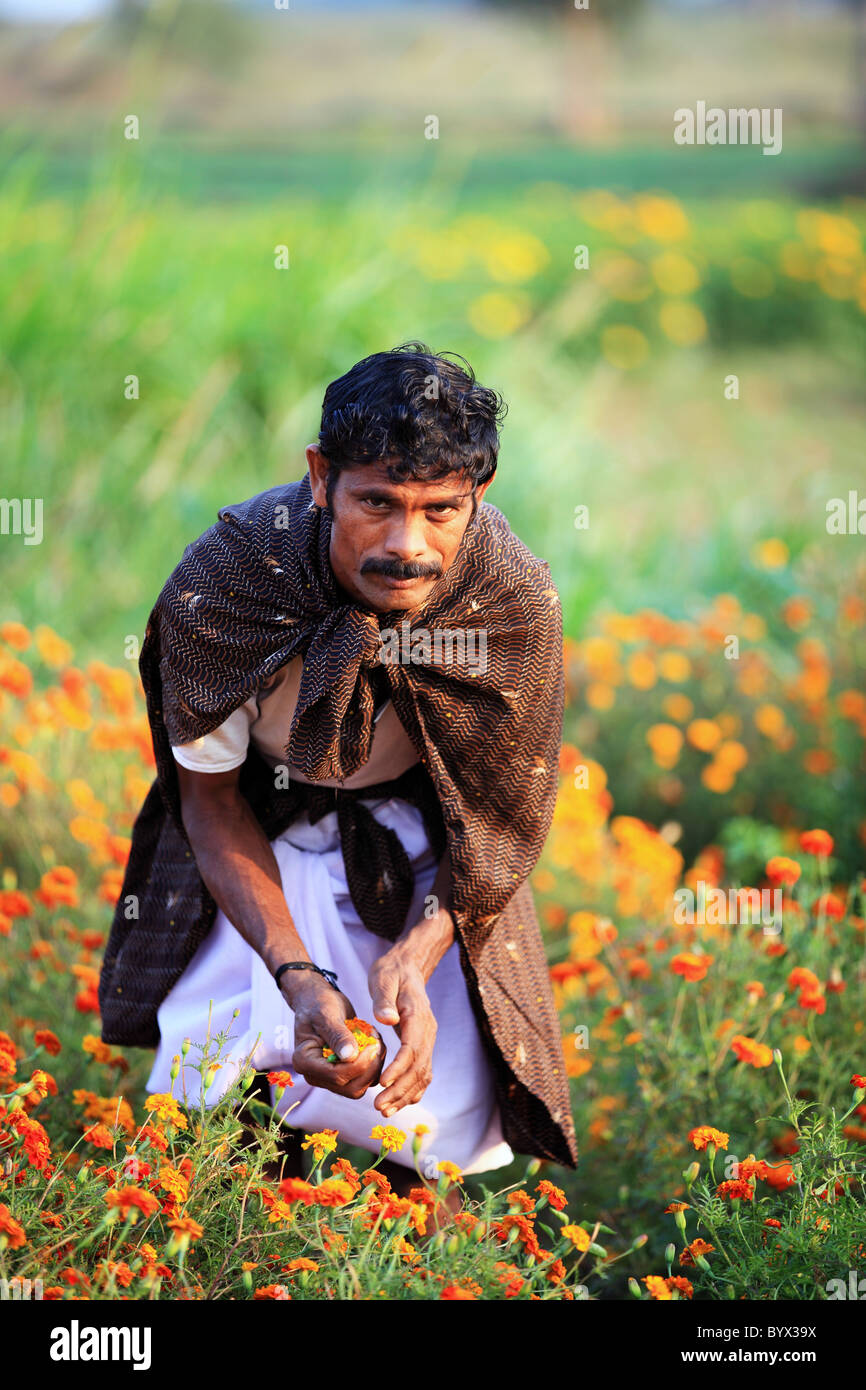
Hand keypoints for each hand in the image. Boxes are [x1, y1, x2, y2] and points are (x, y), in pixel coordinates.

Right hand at [286, 974, 384, 1099]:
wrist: (319, 1002)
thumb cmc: (319, 1004)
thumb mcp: (327, 1015)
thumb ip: (338, 1035)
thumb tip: (350, 1056)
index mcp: (304, 1062)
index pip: (336, 1076)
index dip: (359, 1064)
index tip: (372, 1043)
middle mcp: (316, 1075)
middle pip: (351, 1088)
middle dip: (369, 1067)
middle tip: (376, 1041)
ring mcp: (329, 1078)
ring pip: (360, 1087)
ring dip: (374, 1065)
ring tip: (373, 1039)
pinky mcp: (343, 1075)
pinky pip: (365, 1079)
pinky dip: (374, 1063)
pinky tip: (371, 1043)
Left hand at [368, 948, 437, 1116]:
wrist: (408, 966)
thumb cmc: (391, 972)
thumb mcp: (383, 977)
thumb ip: (384, 998)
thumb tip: (387, 1019)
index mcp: (417, 1015)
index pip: (412, 1047)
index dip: (399, 1068)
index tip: (382, 1083)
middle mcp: (428, 1030)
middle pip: (419, 1067)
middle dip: (400, 1089)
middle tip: (378, 1106)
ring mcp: (428, 1039)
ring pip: (423, 1073)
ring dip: (405, 1094)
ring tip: (385, 1110)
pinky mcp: (422, 1044)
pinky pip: (423, 1071)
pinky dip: (413, 1089)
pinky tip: (398, 1102)